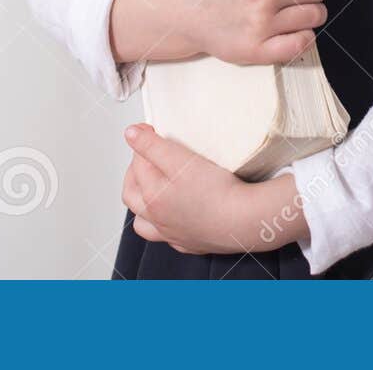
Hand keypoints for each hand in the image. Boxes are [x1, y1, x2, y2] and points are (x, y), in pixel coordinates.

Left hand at [122, 123, 303, 254]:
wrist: (242, 221)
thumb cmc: (215, 192)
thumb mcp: (180, 159)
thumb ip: (152, 145)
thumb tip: (130, 134)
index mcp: (151, 195)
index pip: (137, 164)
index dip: (142, 142)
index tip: (150, 129)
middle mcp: (157, 218)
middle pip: (132, 194)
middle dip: (135, 172)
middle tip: (148, 156)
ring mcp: (173, 234)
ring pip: (144, 223)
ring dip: (143, 205)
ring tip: (153, 190)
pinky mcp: (191, 243)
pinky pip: (170, 237)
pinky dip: (167, 225)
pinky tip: (178, 214)